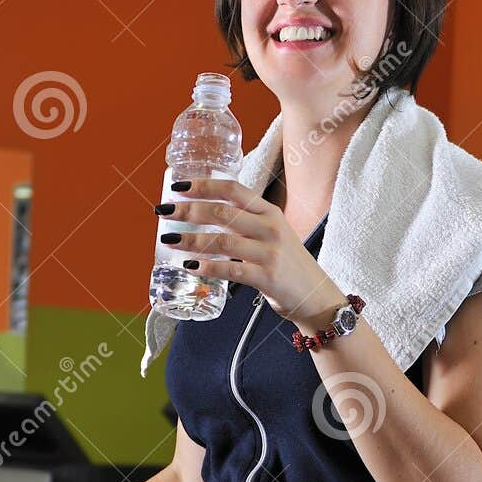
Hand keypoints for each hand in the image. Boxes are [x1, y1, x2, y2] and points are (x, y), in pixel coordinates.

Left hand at [156, 178, 342, 327]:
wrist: (316, 295)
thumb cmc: (287, 265)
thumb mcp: (272, 234)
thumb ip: (246, 223)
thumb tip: (205, 215)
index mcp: (270, 212)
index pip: (233, 190)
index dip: (204, 185)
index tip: (179, 186)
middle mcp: (271, 227)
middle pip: (222, 212)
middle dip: (188, 210)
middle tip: (164, 211)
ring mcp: (270, 252)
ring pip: (222, 241)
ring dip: (191, 239)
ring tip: (169, 239)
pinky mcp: (268, 277)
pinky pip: (231, 270)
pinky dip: (207, 267)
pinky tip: (189, 266)